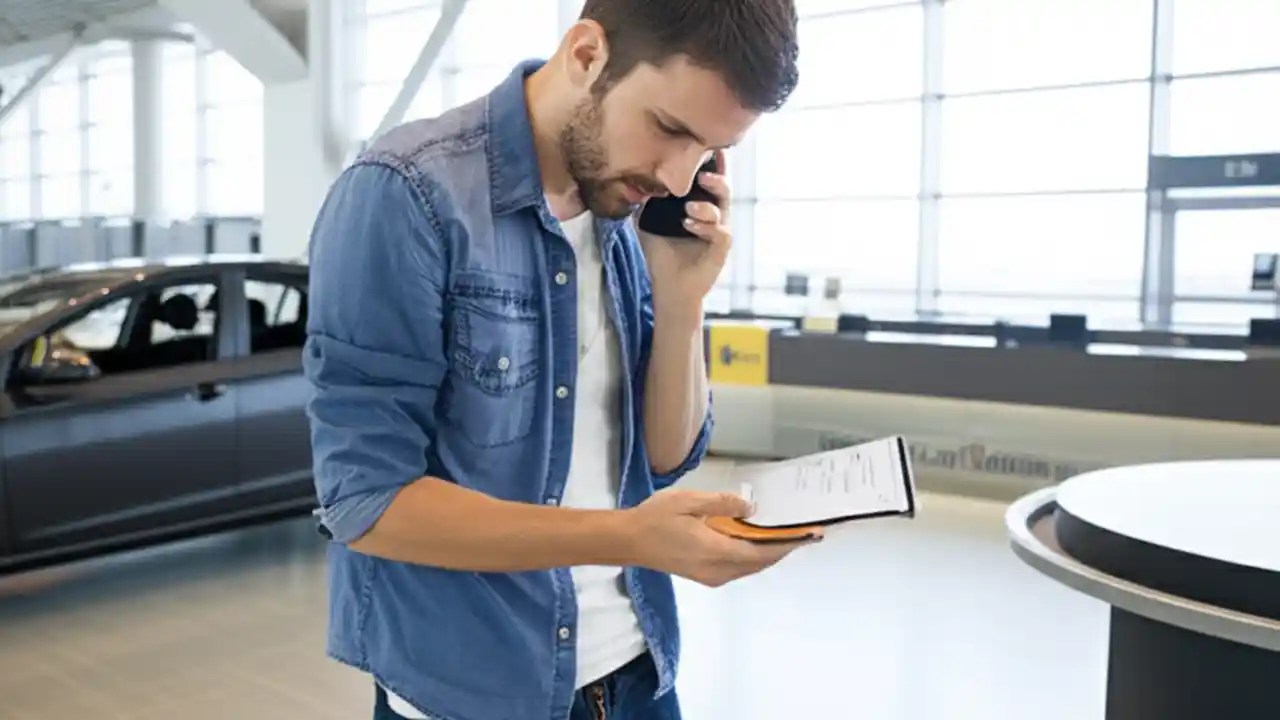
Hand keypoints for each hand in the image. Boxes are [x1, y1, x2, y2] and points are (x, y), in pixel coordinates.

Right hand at [622, 488, 821, 587]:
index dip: (788, 543)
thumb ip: (723, 504)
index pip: (763, 551)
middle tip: (804, 532)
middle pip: (760, 562)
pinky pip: (739, 567)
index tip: (810, 535)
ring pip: (750, 567)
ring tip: (785, 534)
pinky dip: (753, 555)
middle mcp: (719, 570)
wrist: (629, 541)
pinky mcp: (705, 575)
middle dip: (783, 548)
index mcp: (717, 552)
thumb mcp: (690, 501)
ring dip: (769, 553)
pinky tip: (756, 540)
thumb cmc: (657, 518)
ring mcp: (712, 576)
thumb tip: (751, 508)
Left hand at [636, 150, 731, 326]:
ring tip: (688, 208)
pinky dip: (704, 227)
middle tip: (701, 173)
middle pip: (723, 189)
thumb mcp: (649, 222)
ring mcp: (719, 232)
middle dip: (715, 177)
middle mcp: (714, 215)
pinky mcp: (720, 249)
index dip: (711, 164)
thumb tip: (634, 176)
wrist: (669, 286)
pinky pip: (719, 233)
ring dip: (704, 206)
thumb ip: (647, 201)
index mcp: (700, 205)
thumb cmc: (662, 253)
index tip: (708, 148)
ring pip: (721, 209)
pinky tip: (688, 224)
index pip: (708, 180)